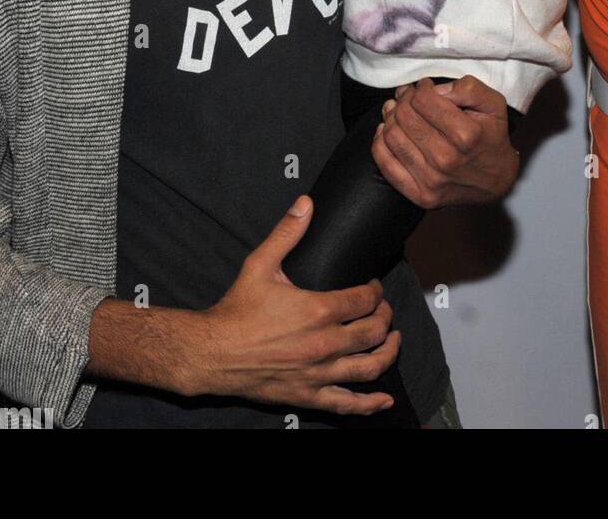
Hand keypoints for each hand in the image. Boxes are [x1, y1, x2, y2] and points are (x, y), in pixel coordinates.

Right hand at [181, 196, 400, 413]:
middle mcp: (325, 344)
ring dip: (389, 353)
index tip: (374, 286)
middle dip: (385, 317)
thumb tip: (306, 204)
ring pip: (370, 366)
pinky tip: (384, 401)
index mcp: (318, 310)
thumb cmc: (236, 311)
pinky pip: (348, 404)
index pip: (364, 300)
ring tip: (394, 341)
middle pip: (374, 331)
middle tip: (384, 310)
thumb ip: (287, 232)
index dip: (376, 291)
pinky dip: (371, 404)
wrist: (213, 353)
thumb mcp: (260, 264)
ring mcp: (319, 373)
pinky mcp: (309, 395)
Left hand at [371, 75, 519, 208]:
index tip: (425, 87)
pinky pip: (385, 164)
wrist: (496, 181)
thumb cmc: (492, 136)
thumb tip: (434, 90)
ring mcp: (431, 181)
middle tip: (408, 96)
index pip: (423, 100)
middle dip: (403, 99)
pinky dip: (379, 142)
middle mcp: (447, 160)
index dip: (420, 88)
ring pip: (391, 136)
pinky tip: (387, 131)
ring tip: (398, 110)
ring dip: (390, 117)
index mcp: (466, 135)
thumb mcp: (493, 104)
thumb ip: (468, 88)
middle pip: (405, 116)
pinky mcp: (420, 196)